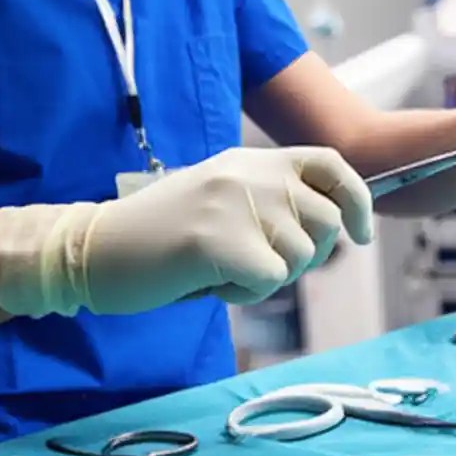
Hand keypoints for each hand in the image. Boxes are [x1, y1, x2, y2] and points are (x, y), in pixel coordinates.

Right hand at [0, 147, 373, 316]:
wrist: (94, 249)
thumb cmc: (161, 237)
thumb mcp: (224, 201)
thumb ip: (273, 204)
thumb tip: (334, 229)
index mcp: (252, 161)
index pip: (331, 165)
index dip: (358, 200)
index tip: (361, 234)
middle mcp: (250, 174)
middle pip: (325, 223)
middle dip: (305, 257)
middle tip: (257, 265)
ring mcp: (235, 203)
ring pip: (298, 257)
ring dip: (266, 278)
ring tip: (219, 268)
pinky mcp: (220, 239)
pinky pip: (271, 281)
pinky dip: (246, 294)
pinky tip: (211, 283)